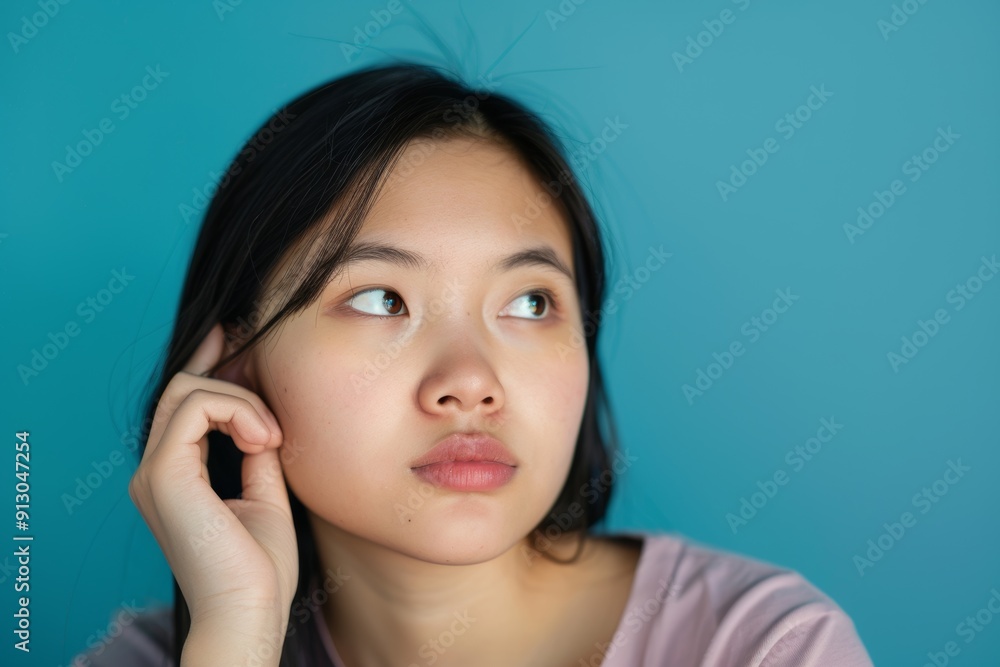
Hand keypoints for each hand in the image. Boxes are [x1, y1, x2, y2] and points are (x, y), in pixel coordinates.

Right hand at [128, 323, 298, 628]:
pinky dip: (237, 410)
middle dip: (233, 380)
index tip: (237, 337)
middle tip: (274, 417)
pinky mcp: (164, 474)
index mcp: (176, 476)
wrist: (250, 611)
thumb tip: (263, 418)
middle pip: (185, 387)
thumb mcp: (265, 493)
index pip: (184, 403)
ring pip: (189, 389)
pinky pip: (196, 408)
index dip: (209, 363)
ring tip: (273, 439)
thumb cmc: (260, 565)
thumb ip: (256, 452)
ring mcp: (155, 472)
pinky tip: (266, 441)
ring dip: (241, 400)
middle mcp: (157, 470)